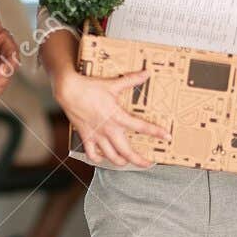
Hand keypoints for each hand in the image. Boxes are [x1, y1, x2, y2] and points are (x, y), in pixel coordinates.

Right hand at [54, 68, 169, 167]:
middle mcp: (108, 129)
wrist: (69, 91)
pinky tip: (104, 157)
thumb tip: (146, 73)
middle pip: (127, 152)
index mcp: (117, 117)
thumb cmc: (90, 87)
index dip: (156, 132)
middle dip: (139, 161)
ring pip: (111, 156)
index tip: (167, 137)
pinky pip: (93, 154)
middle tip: (148, 164)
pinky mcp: (86, 137)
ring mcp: (97, 135)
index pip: (141, 127)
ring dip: (121, 162)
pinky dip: (99, 158)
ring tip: (127, 162)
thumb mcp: (113, 84)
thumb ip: (131, 80)